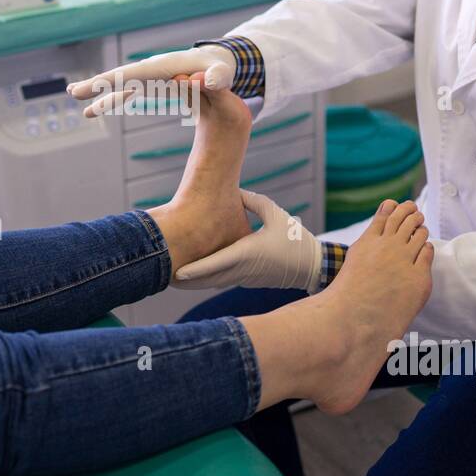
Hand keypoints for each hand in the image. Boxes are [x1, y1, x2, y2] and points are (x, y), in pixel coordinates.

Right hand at [66, 45, 236, 117]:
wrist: (218, 63)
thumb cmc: (220, 70)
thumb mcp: (222, 75)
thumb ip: (216, 79)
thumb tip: (205, 83)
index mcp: (165, 67)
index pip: (135, 73)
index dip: (114, 80)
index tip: (95, 86)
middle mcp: (152, 69)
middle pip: (120, 76)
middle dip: (97, 84)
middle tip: (73, 92)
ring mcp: (149, 77)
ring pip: (119, 85)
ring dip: (98, 92)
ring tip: (74, 96)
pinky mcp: (150, 85)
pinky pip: (125, 92)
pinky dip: (110, 99)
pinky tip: (94, 110)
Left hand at [173, 190, 323, 292]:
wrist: (311, 266)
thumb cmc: (294, 239)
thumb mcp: (275, 213)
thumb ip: (253, 201)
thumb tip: (235, 192)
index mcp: (247, 253)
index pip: (215, 263)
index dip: (194, 269)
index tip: (176, 273)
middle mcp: (243, 269)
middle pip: (209, 278)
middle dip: (187, 280)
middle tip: (164, 278)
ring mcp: (245, 277)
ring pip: (214, 282)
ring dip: (195, 282)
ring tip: (174, 280)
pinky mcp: (248, 280)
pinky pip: (223, 281)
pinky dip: (208, 280)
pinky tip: (195, 278)